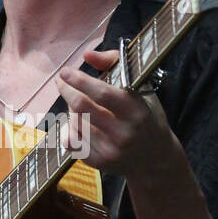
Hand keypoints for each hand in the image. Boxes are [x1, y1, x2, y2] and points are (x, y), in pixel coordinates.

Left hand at [55, 49, 174, 178]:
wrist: (156, 159)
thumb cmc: (146, 116)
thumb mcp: (141, 88)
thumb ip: (115, 65)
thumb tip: (87, 55)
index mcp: (136, 110)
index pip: (102, 93)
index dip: (79, 80)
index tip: (65, 71)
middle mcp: (124, 132)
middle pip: (82, 107)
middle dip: (67, 90)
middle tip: (61, 81)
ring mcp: (111, 150)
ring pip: (75, 123)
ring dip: (71, 110)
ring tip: (78, 104)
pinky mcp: (100, 163)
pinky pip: (72, 143)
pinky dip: (70, 129)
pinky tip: (76, 124)